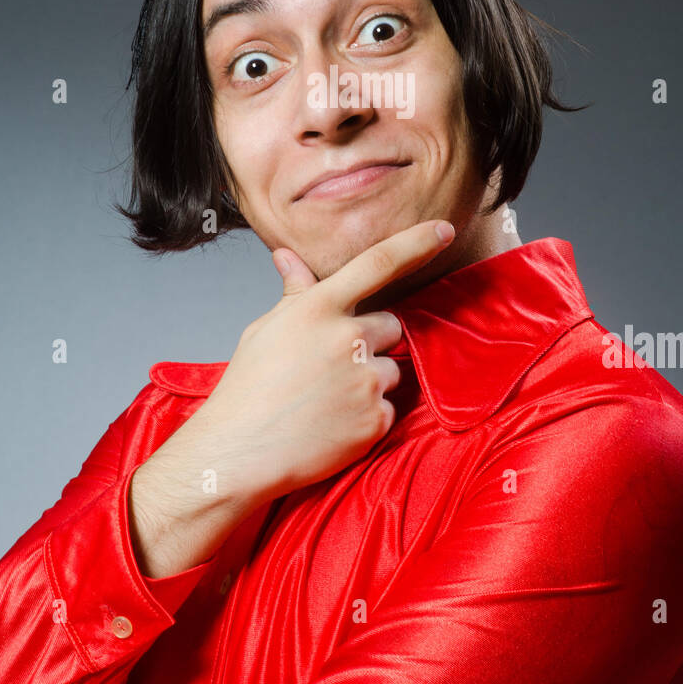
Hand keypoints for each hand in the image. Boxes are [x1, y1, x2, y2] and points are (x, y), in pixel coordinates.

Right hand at [198, 218, 455, 501]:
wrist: (238, 453)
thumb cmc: (247, 389)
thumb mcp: (266, 330)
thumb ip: (293, 293)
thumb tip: (288, 256)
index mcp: (318, 309)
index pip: (378, 262)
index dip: (416, 243)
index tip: (444, 230)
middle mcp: (348, 338)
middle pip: (390, 325)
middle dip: (371, 341)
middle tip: (333, 365)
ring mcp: (365, 380)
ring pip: (391, 369)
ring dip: (370, 381)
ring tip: (327, 399)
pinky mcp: (375, 420)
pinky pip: (388, 408)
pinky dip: (367, 416)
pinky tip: (333, 424)